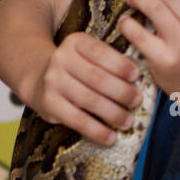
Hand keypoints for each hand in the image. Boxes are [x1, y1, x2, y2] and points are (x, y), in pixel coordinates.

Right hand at [28, 31, 141, 145]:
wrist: (38, 77)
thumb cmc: (77, 65)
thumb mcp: (87, 52)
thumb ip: (109, 59)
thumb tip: (140, 77)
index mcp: (75, 42)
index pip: (99, 52)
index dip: (119, 64)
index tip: (136, 75)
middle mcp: (61, 59)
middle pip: (96, 78)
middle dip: (120, 91)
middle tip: (137, 101)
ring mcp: (53, 82)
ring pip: (88, 100)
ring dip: (112, 113)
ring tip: (129, 121)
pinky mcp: (49, 105)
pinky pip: (77, 120)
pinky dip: (96, 130)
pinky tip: (111, 137)